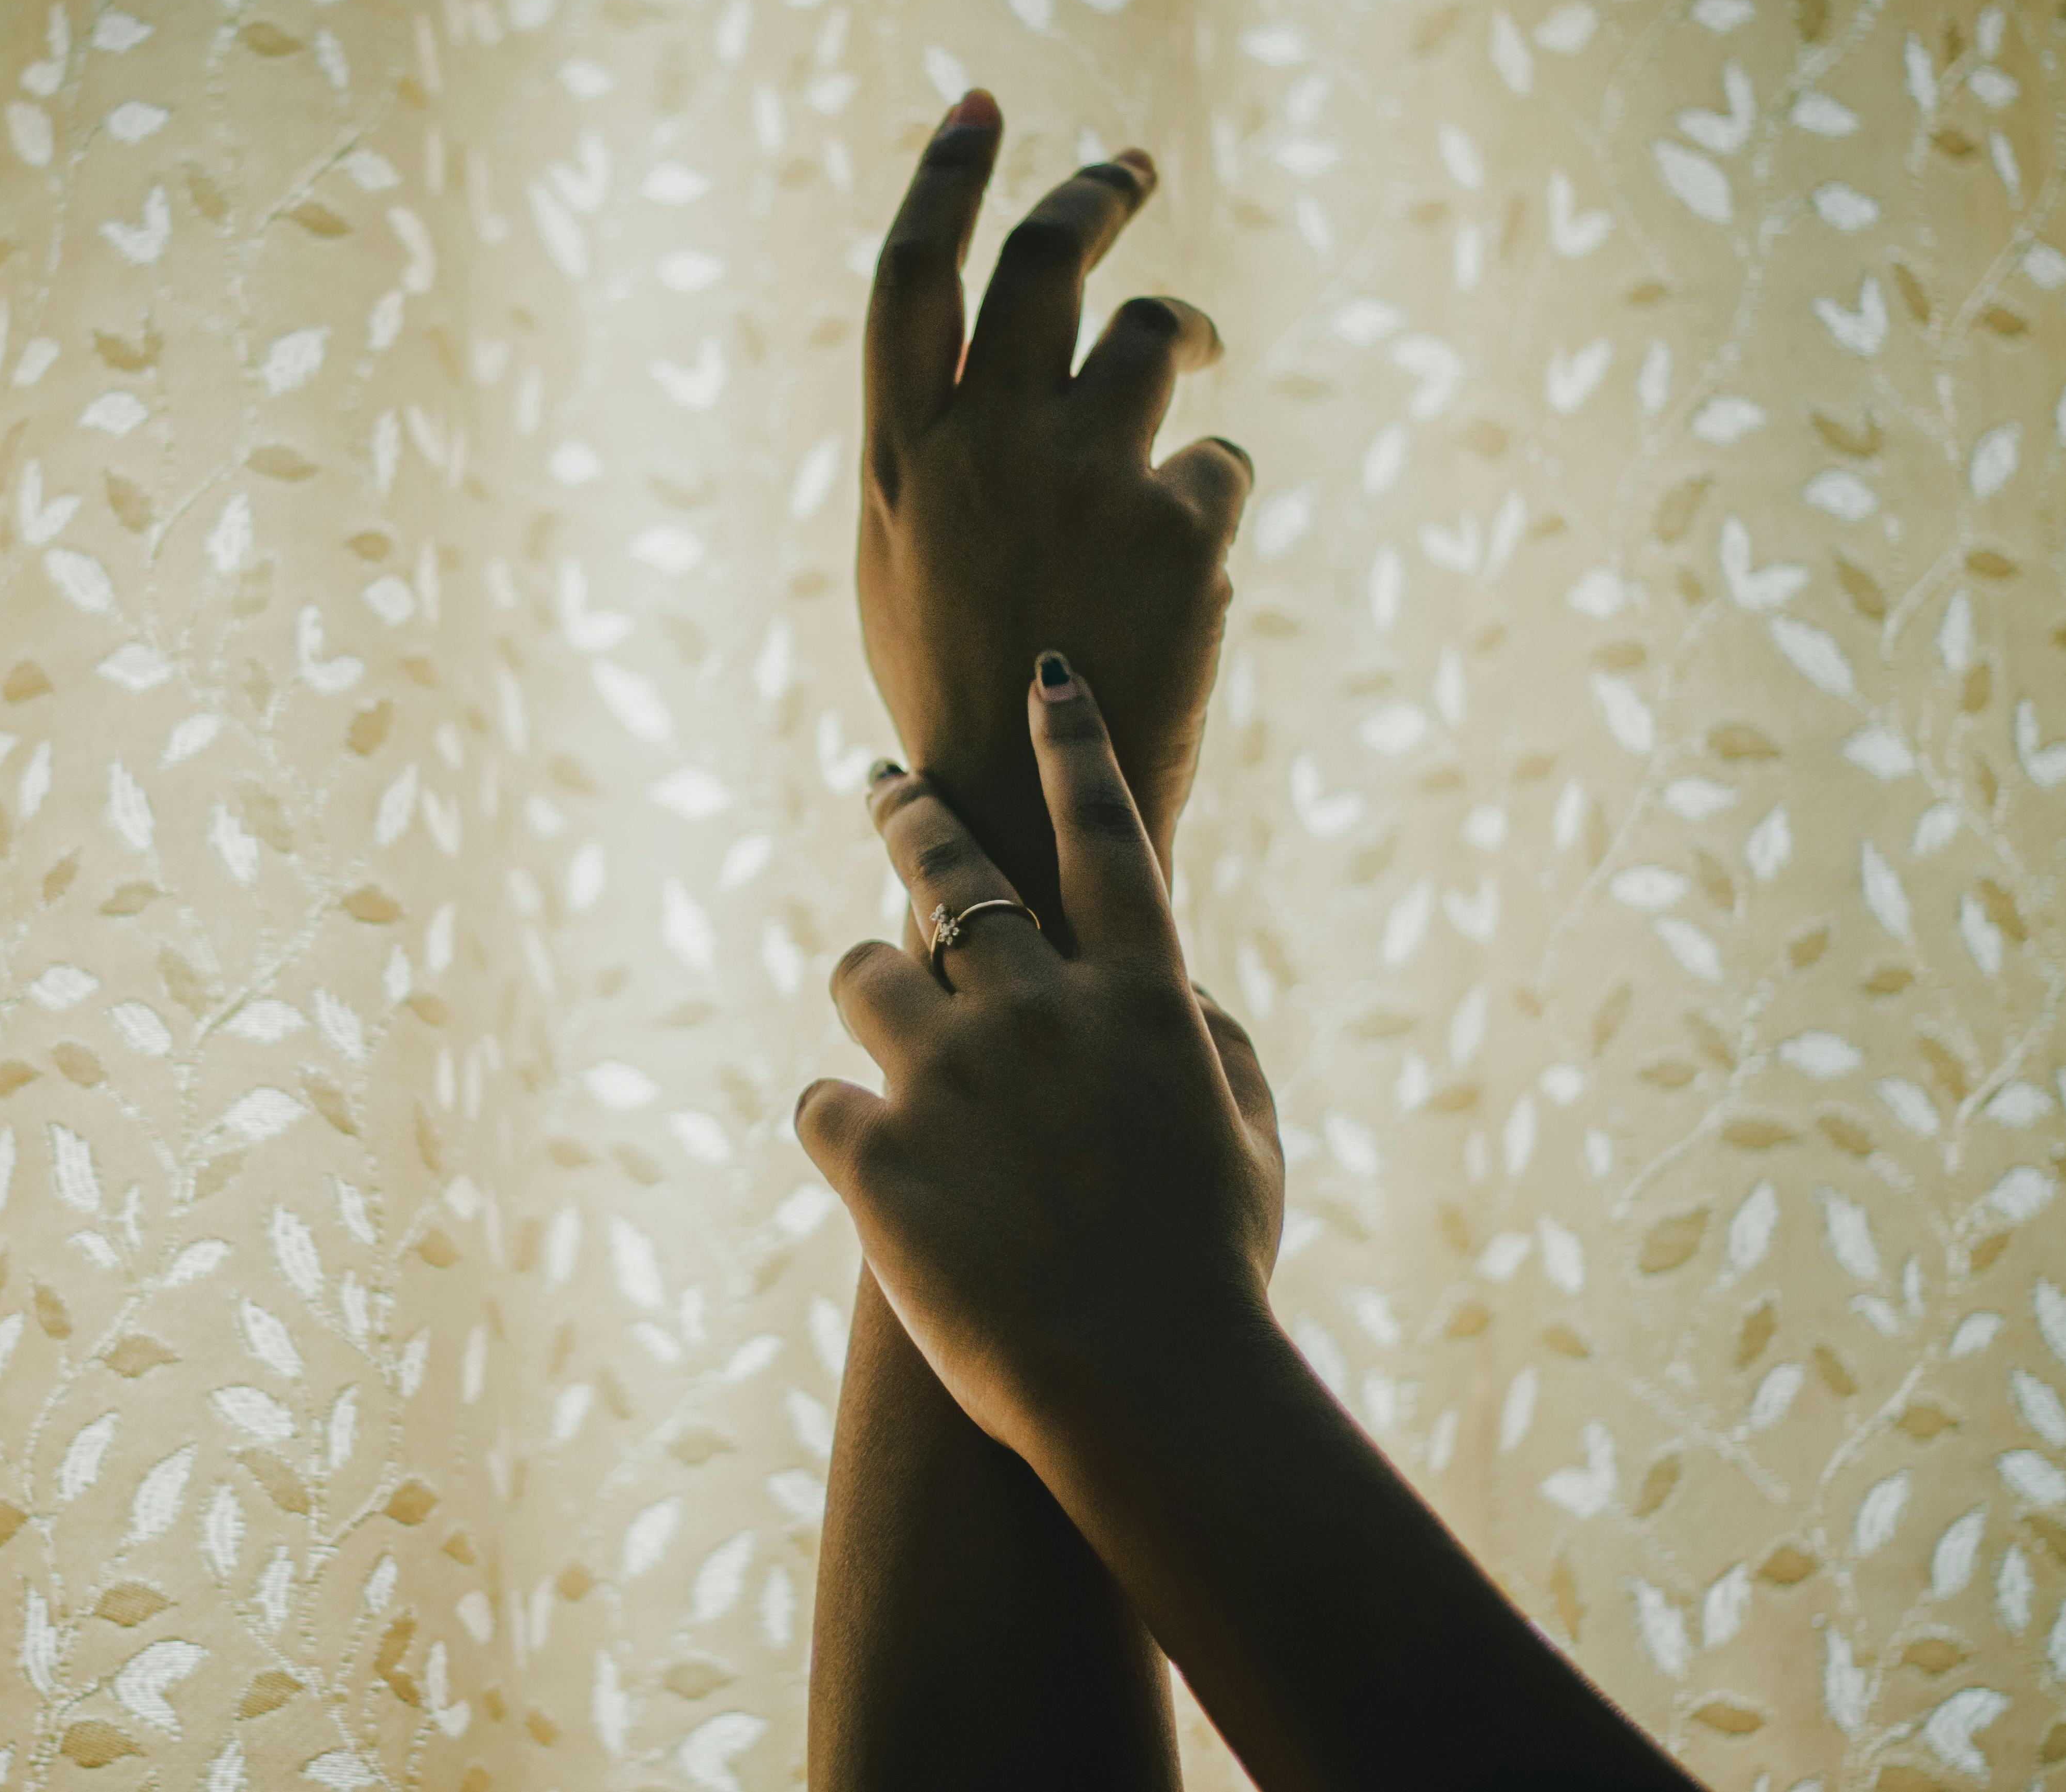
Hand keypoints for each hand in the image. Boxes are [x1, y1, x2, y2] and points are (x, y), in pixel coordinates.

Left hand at [798, 653, 1283, 1464]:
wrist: (1146, 1390)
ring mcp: (948, 1075)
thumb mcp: (1246, 1139)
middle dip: (911, 813)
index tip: (1046, 675)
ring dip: (870, 994)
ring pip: (860, 973)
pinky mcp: (873, 1153)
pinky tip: (871, 1169)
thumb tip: (1162, 989)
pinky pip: (820, 1100)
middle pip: (951, 869)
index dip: (1073, 745)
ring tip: (882, 1037)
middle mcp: (1038, 1009)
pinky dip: (841, 1125)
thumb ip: (1206, 1039)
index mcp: (1142, 998)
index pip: (1103, 835)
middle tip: (887, 787)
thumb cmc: (1211, 1272)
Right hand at [858, 90, 1249, 876]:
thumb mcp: (902, 558)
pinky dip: (1209, 490)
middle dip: (1096, 193)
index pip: (913, 274)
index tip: (987, 107)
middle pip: (1045, 258)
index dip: (947, 177)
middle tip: (1131, 171)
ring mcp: (1086, 479)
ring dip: (1187, 333)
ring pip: (1159, 334)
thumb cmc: (956, 687)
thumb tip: (980, 341)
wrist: (1028, 819)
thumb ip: (932, 447)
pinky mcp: (1181, 526)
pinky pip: (1219, 459)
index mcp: (900, 458)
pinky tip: (1184, 559)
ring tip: (1198, 357)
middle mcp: (985, 447)